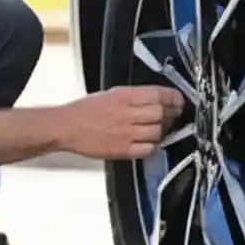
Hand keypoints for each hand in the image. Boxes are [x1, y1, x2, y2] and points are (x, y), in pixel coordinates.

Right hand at [57, 85, 185, 159]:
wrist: (67, 127)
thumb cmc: (85, 110)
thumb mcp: (110, 94)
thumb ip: (133, 97)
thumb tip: (156, 100)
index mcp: (124, 96)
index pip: (158, 94)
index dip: (173, 97)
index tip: (178, 100)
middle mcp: (127, 113)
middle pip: (161, 113)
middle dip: (171, 114)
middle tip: (173, 115)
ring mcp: (126, 133)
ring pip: (157, 131)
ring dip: (162, 130)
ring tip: (159, 128)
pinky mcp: (123, 150)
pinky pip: (148, 149)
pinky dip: (152, 145)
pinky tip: (148, 141)